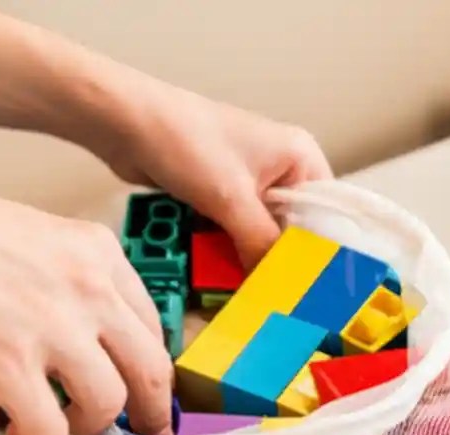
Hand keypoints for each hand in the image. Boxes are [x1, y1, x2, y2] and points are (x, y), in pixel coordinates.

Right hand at [0, 147, 175, 434]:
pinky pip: (50, 431)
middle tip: (142, 433)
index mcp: (96, 252)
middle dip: (151, 412)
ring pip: (110, 403)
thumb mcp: (31, 239)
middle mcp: (88, 288)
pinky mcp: (11, 367)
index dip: (151, 366)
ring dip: (89, 428)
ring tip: (62, 430)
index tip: (149, 390)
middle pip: (151, 368)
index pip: (150, 322)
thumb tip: (77, 343)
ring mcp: (54, 328)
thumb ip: (66, 285)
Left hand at [83, 84, 332, 267]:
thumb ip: (261, 245)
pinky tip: (221, 275)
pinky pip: (234, 233)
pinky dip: (227, 251)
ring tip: (247, 292)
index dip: (319, 253)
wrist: (123, 122)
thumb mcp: (231, 199)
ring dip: (249, 259)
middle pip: (293, 229)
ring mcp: (248, 183)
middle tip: (277, 297)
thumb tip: (280, 288)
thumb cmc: (185, 143)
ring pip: (261, 235)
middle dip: (279, 261)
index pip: (326, 215)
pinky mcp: (220, 195)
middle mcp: (281, 169)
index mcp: (300, 157)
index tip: (313, 289)